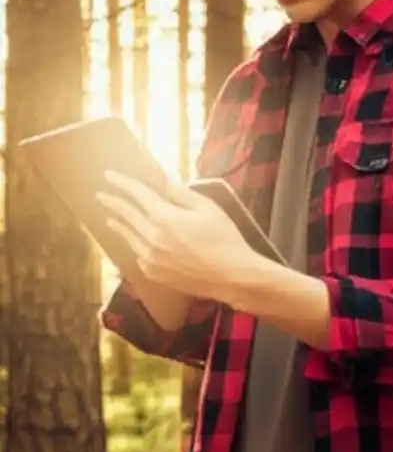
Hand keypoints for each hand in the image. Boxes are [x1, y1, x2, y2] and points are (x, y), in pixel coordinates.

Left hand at [97, 170, 263, 302]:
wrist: (232, 276)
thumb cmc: (224, 238)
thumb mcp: (206, 208)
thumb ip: (180, 193)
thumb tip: (161, 176)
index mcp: (165, 218)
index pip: (138, 194)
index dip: (123, 183)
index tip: (109, 175)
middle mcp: (151, 238)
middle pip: (126, 214)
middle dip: (113, 202)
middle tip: (101, 195)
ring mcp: (150, 258)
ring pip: (128, 236)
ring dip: (118, 224)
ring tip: (111, 218)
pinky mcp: (154, 273)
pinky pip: (137, 254)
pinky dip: (133, 244)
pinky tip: (134, 242)